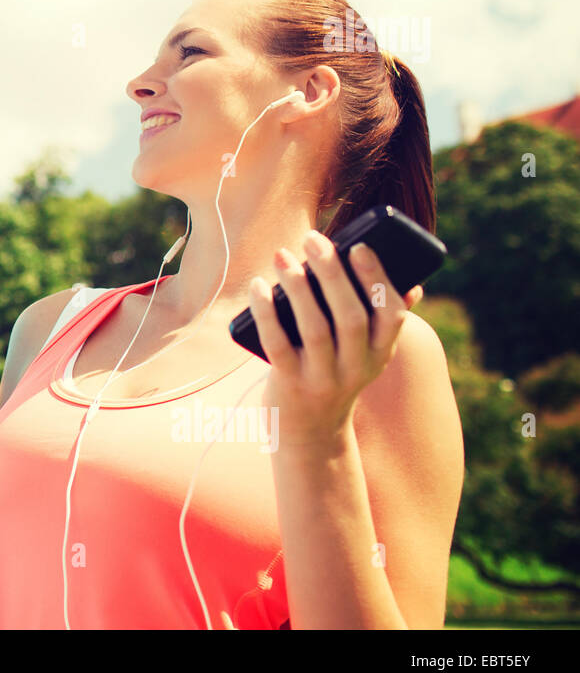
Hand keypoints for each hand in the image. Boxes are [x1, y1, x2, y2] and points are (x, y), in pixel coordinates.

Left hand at [248, 229, 422, 449]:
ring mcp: (323, 379)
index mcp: (380, 354)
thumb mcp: (366, 354)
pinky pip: (278, 345)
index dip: (377, 279)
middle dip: (332, 274)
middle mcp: (356, 368)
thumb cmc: (336, 374)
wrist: (311, 433)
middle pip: (350, 317)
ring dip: (298, 288)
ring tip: (284, 256)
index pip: (391, 315)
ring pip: (315, 329)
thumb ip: (382, 320)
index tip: (359, 246)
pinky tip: (259, 287)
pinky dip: (267, 313)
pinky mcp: (290, 385)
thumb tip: (412, 281)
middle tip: (314, 239)